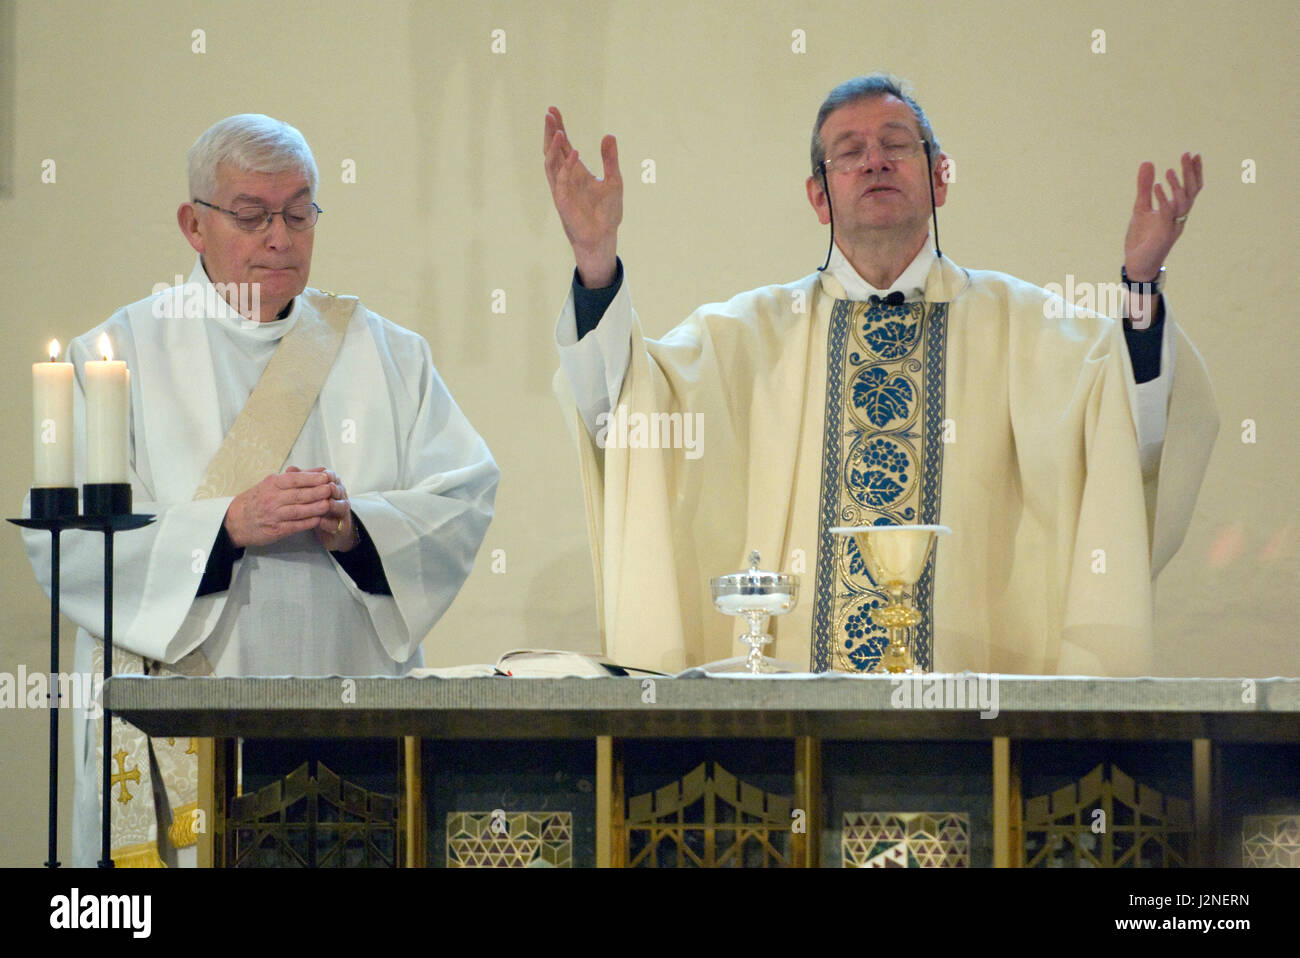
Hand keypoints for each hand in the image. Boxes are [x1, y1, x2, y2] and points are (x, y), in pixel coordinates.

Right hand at [223, 468, 334, 547]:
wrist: (235, 521)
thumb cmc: (257, 499)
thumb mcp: (271, 484)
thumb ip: (295, 478)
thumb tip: (319, 471)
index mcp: (272, 484)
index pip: (294, 479)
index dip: (311, 478)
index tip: (326, 476)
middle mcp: (272, 499)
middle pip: (298, 495)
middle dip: (317, 492)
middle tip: (331, 489)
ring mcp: (273, 515)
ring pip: (298, 511)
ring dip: (315, 508)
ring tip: (329, 504)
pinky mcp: (275, 530)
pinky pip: (294, 526)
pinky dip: (307, 523)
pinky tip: (318, 519)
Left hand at [289, 466, 358, 552]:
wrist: (327, 525)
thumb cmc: (315, 502)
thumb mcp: (308, 490)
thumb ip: (300, 479)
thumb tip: (290, 468)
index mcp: (332, 483)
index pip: (331, 476)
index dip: (327, 475)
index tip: (322, 474)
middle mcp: (339, 496)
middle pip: (338, 490)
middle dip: (332, 489)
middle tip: (328, 488)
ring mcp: (341, 511)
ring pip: (341, 506)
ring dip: (335, 505)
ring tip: (328, 504)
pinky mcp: (340, 526)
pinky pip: (336, 524)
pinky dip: (328, 523)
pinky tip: (321, 522)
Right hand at [543, 106, 621, 287]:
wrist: (603, 237)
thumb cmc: (607, 212)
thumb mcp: (614, 181)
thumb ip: (610, 159)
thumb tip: (609, 135)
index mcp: (575, 170)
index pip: (563, 145)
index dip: (558, 127)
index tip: (553, 110)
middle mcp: (565, 177)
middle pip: (552, 150)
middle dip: (550, 132)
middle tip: (549, 114)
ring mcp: (562, 189)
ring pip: (551, 164)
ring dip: (554, 147)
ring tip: (559, 130)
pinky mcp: (563, 202)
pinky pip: (561, 181)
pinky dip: (566, 166)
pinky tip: (574, 152)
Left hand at [1124, 152, 1202, 279]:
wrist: (1136, 264)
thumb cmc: (1142, 237)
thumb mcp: (1141, 207)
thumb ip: (1145, 187)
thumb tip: (1148, 162)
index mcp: (1176, 210)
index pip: (1191, 188)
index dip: (1194, 172)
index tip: (1193, 154)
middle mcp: (1178, 217)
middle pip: (1191, 192)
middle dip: (1190, 173)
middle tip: (1186, 154)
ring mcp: (1172, 226)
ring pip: (1183, 203)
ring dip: (1177, 185)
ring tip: (1169, 170)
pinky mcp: (1163, 235)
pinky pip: (1166, 214)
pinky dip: (1163, 200)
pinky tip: (1157, 187)